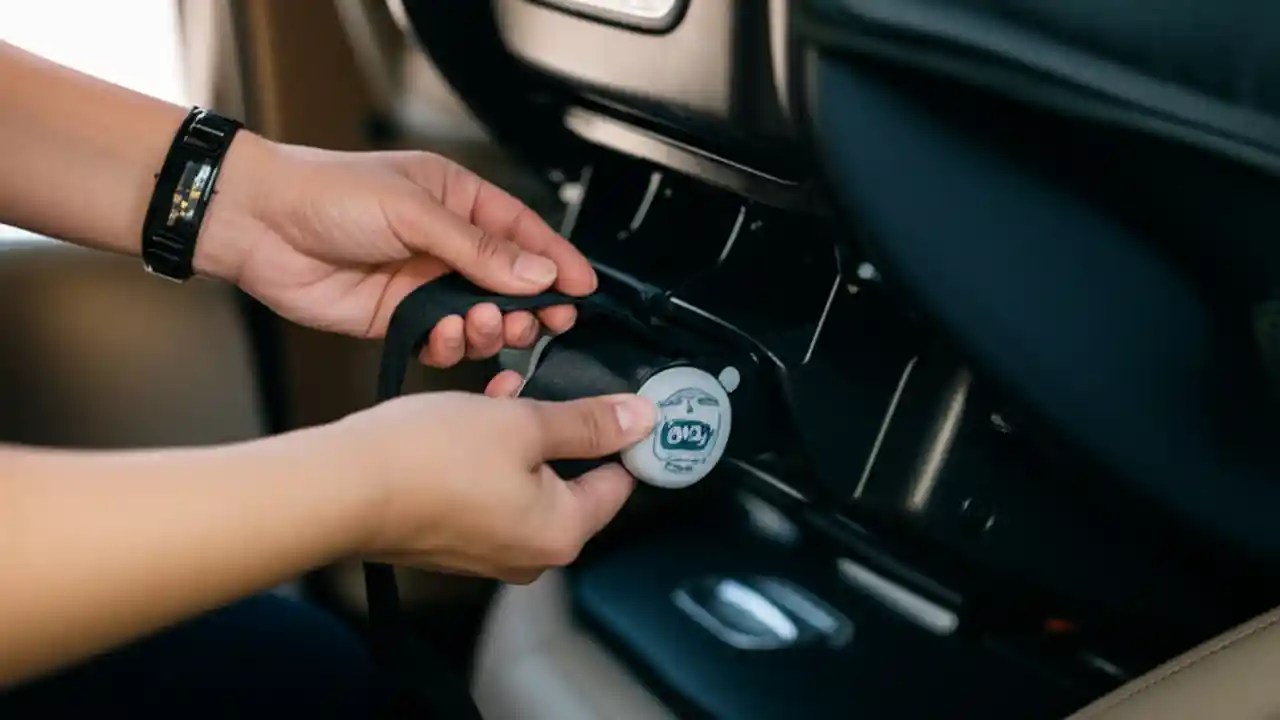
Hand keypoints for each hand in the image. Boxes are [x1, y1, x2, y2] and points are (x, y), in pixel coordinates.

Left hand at [196, 134, 593, 365]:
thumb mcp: (414, 211)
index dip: (557, 262)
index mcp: (458, 202)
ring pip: (481, 318)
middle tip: (542, 322)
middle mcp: (446, 245)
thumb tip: (537, 272)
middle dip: (530, 305)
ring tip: (483, 325)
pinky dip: (450, 346)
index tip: (583, 290)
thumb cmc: (327, 193)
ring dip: (490, 328)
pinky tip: (442, 337)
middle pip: (511, 283)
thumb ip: (479, 250)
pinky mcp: (399, 319)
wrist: (258, 225)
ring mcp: (424, 284)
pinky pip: (442, 341)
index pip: (524, 234)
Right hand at [323, 380, 656, 582]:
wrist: (342, 487)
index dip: (621, 436)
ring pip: (528, 483)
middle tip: (541, 391)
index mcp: (562, 533)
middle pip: (573, 484)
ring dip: (520, 438)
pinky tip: (468, 423)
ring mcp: (489, 552)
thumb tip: (641, 420)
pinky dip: (488, 458)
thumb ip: (588, 422)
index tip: (615, 403)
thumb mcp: (523, 422)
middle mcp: (530, 555)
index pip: (620, 482)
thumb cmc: (428, 458)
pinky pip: (490, 494)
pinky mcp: (453, 541)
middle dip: (560, 432)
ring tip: (497, 399)